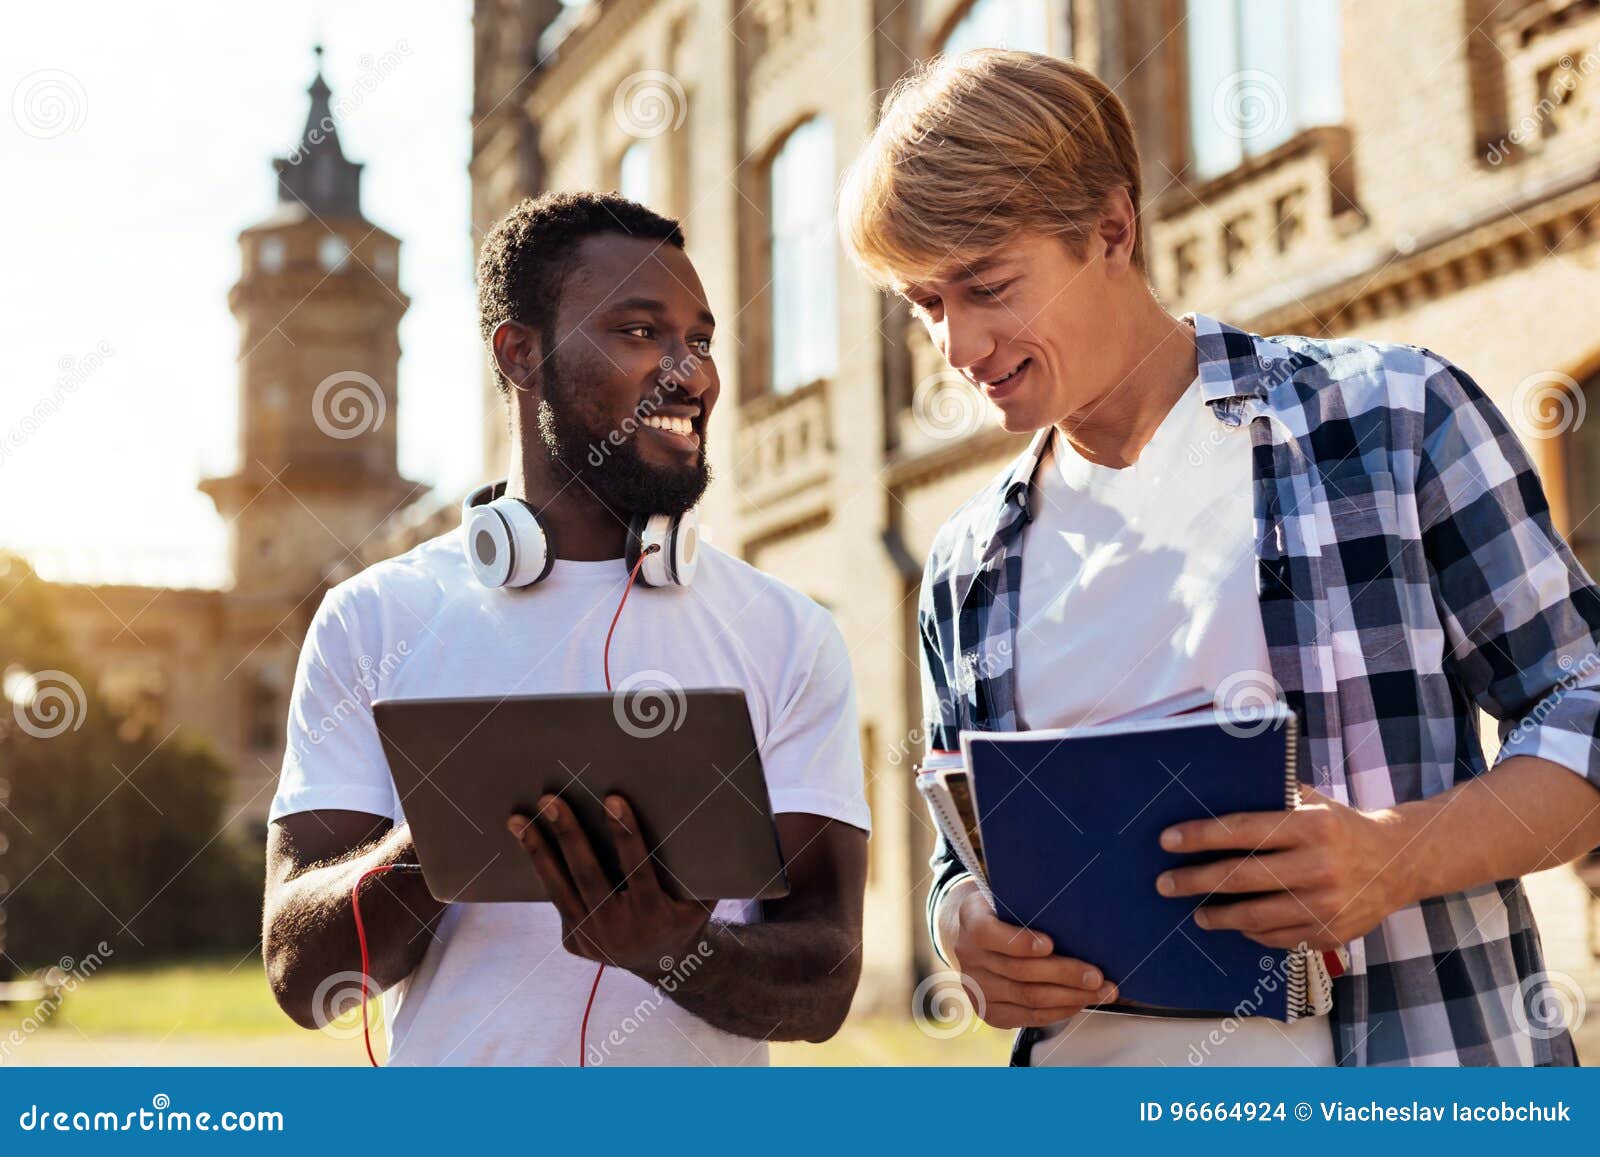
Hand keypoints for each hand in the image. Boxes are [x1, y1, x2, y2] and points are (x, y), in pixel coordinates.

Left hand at [507, 794, 711, 977]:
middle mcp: (618, 929)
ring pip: (559, 889)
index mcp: (653, 914)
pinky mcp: (573, 941)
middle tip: (550, 800)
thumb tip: (703, 814)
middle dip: (567, 834)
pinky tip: (529, 841)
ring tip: (518, 820)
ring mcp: (591, 939)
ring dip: (537, 851)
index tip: (612, 799)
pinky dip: (544, 871)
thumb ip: (699, 867)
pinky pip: (558, 900)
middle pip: (587, 874)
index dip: (626, 833)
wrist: (663, 965)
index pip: (637, 867)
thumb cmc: (684, 915)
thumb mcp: (700, 897)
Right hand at [937, 880, 1115, 1029]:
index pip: (987, 933)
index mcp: (970, 919)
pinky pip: (1029, 1017)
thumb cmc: (1005, 911)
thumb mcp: (1007, 897)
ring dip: (1070, 996)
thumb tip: (1078, 910)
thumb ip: (1029, 903)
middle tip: (1096, 976)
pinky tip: (1080, 1002)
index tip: (1050, 944)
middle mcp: (968, 956)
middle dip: (1063, 974)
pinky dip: (1059, 1011)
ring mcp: (977, 988)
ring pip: (1028, 998)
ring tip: (1101, 991)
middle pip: (1019, 971)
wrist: (973, 936)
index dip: (1019, 942)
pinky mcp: (990, 1012)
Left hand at [1155, 787, 1407, 949]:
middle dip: (1195, 881)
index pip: (1242, 829)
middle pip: (1241, 877)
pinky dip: (1251, 931)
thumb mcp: (1314, 802)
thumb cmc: (1341, 827)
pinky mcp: (1331, 933)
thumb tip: (1216, 789)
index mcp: (1312, 826)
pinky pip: (1277, 937)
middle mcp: (1319, 866)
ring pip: (1255, 915)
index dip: (1200, 836)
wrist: (1400, 862)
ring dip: (1218, 915)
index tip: (1167, 841)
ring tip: (1197, 911)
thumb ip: (1272, 797)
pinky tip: (1236, 924)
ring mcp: (1326, 905)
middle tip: (1164, 883)